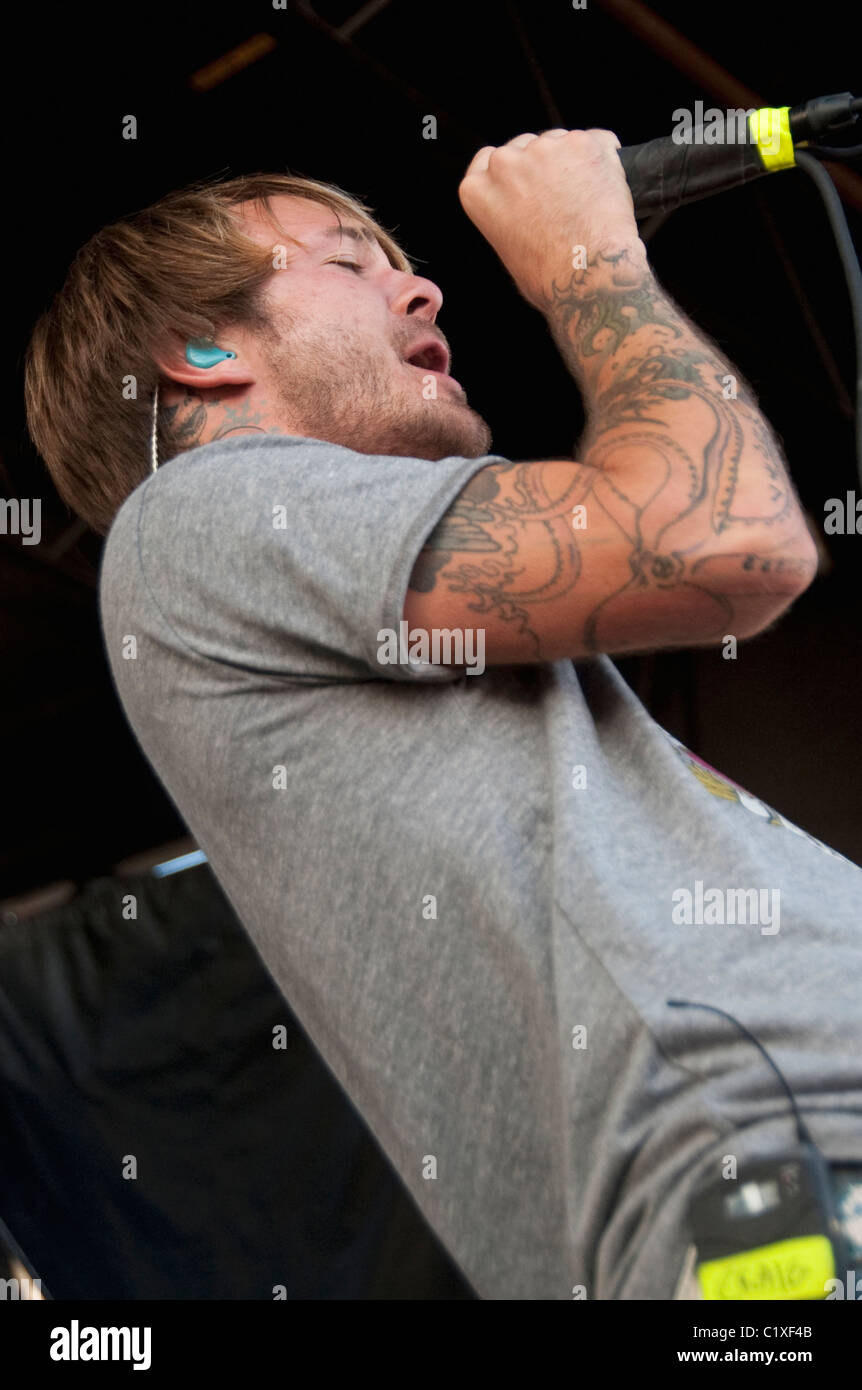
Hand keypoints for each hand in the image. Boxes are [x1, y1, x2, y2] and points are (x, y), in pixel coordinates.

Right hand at [458, 128, 643, 309]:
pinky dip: (603, 157)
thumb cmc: (550, 276)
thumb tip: (525, 209)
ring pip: (558, 141)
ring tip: (585, 196)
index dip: (510, 172)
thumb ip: (507, 216)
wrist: (589, 274)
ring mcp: (543, 149)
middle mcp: (505, 163)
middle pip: (522, 147)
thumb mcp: (507, 249)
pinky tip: (605, 184)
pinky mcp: (581, 143)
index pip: (486, 161)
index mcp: (477, 190)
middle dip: (540, 166)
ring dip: (570, 161)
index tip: (524, 183)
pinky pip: (596, 140)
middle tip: (560, 197)